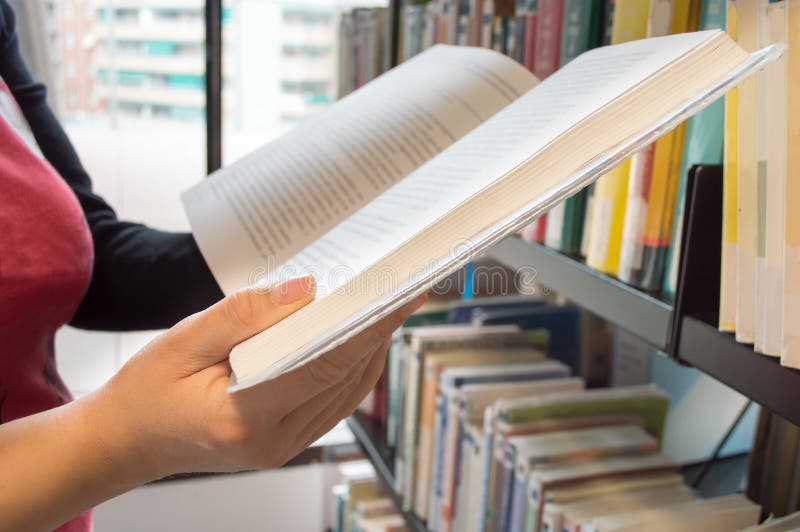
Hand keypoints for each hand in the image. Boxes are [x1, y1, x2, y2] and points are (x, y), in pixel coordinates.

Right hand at [90, 276, 426, 480]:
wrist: (130, 439)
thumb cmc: (148, 390)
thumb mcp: (183, 339)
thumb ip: (244, 314)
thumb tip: (307, 288)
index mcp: (245, 418)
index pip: (325, 365)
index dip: (368, 326)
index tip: (399, 292)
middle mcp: (275, 440)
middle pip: (345, 377)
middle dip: (379, 329)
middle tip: (406, 287)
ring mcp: (285, 446)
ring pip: (347, 391)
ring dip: (371, 346)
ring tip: (390, 304)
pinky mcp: (288, 440)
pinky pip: (335, 399)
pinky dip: (352, 365)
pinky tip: (360, 335)